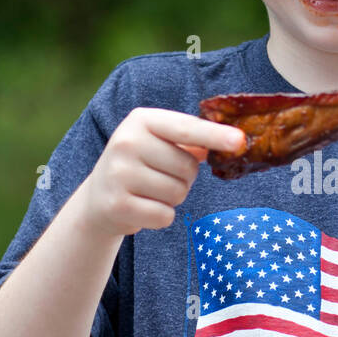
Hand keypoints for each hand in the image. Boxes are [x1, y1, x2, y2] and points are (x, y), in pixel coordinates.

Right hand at [81, 108, 244, 236]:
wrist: (97, 199)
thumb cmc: (140, 165)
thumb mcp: (159, 142)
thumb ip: (192, 140)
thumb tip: (232, 141)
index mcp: (141, 120)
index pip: (186, 128)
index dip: (215, 135)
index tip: (240, 141)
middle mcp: (126, 142)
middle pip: (188, 167)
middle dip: (185, 177)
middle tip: (160, 176)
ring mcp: (119, 173)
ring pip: (178, 193)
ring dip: (173, 198)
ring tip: (149, 191)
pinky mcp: (117, 205)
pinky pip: (165, 215)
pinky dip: (161, 216)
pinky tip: (142, 207)